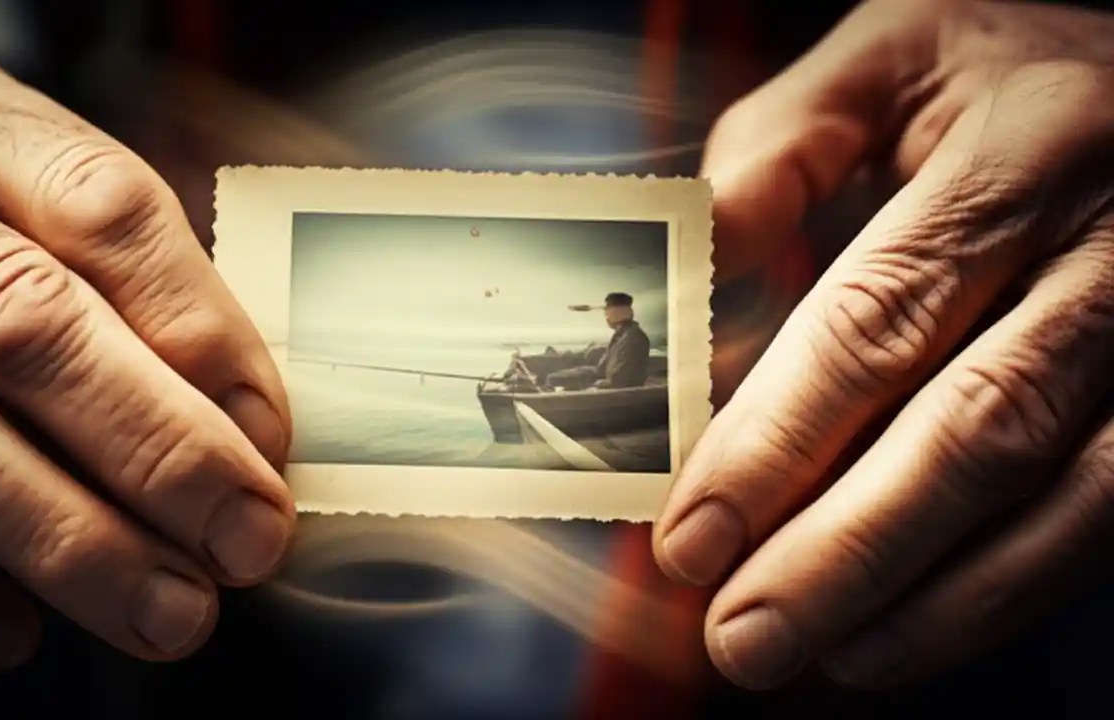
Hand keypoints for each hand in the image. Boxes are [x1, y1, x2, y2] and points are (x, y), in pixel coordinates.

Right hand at [0, 25, 293, 670]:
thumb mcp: (11, 179)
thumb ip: (119, 267)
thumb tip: (246, 424)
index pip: (100, 205)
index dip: (198, 329)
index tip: (267, 438)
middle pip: (18, 317)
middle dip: (153, 445)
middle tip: (246, 539)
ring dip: (60, 533)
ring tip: (167, 609)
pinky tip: (11, 630)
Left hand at [654, 0, 1113, 688]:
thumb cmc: (1006, 67)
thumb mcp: (893, 51)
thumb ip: (781, 142)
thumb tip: (707, 260)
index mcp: (1026, 148)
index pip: (881, 316)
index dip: (779, 438)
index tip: (693, 532)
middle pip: (975, 427)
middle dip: (847, 551)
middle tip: (741, 635)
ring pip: (1061, 494)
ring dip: (930, 600)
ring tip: (813, 655)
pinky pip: (1106, 514)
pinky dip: (1003, 590)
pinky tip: (905, 633)